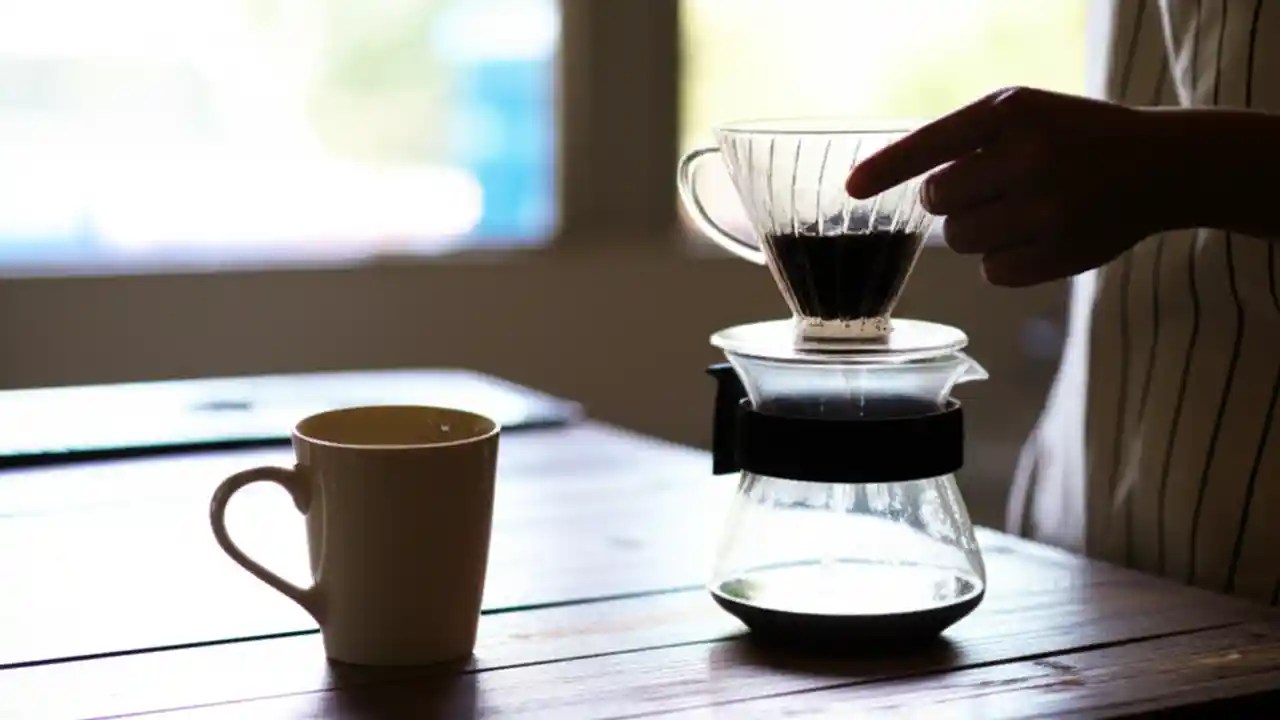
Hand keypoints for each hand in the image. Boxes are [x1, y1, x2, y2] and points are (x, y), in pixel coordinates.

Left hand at [846, 87, 1170, 286]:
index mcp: (1011, 111)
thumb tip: (895, 184)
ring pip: (960, 239)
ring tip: (1020, 211)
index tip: (851, 188)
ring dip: (976, 232)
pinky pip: (992, 272)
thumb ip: (966, 140)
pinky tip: (1038, 237)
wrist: (1158, 166)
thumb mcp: (1025, 113)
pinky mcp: (1061, 252)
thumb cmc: (1073, 139)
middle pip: (937, 201)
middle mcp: (1028, 155)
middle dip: (952, 200)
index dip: (886, 168)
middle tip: (993, 188)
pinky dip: (1005, 262)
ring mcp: (1047, 206)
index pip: (931, 143)